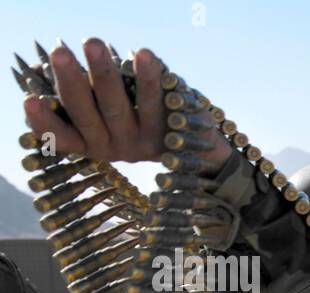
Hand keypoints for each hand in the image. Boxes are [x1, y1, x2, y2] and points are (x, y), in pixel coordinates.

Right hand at [22, 39, 229, 170]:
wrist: (197, 150)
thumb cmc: (136, 119)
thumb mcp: (107, 119)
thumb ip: (86, 101)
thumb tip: (59, 66)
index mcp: (91, 144)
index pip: (62, 137)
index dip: (44, 122)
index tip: (30, 100)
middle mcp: (115, 148)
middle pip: (89, 116)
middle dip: (72, 82)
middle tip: (60, 51)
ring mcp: (143, 143)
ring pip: (121, 108)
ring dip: (105, 74)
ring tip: (92, 43)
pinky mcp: (171, 133)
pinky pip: (158, 101)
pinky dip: (150, 77)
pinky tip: (143, 54)